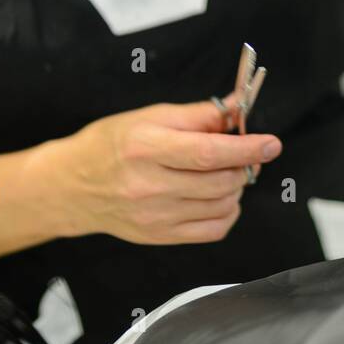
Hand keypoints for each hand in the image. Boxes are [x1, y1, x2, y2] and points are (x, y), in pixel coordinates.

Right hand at [27, 98, 281, 244]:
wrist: (72, 186)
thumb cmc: (109, 145)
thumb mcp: (150, 116)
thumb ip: (199, 114)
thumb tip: (238, 107)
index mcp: (146, 148)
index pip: (208, 153)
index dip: (246, 148)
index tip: (271, 143)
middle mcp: (149, 186)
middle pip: (220, 181)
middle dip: (244, 165)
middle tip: (244, 152)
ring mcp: (155, 216)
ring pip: (222, 205)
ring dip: (236, 186)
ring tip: (225, 171)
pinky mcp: (160, 236)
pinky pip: (213, 230)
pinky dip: (227, 211)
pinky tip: (218, 196)